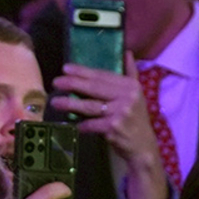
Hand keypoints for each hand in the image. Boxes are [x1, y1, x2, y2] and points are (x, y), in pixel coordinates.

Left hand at [50, 53, 170, 198]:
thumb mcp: (137, 95)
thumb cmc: (136, 119)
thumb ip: (131, 73)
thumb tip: (127, 52)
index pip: (102, 75)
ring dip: (70, 104)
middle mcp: (127, 97)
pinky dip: (81, 124)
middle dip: (72, 84)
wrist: (143, 147)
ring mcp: (120, 113)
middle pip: (94, 88)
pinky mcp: (113, 128)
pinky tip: (74, 124)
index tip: (66, 68)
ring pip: (89, 106)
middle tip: (56, 82)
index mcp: (131, 86)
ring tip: (55, 102)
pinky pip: (91, 124)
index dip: (82, 71)